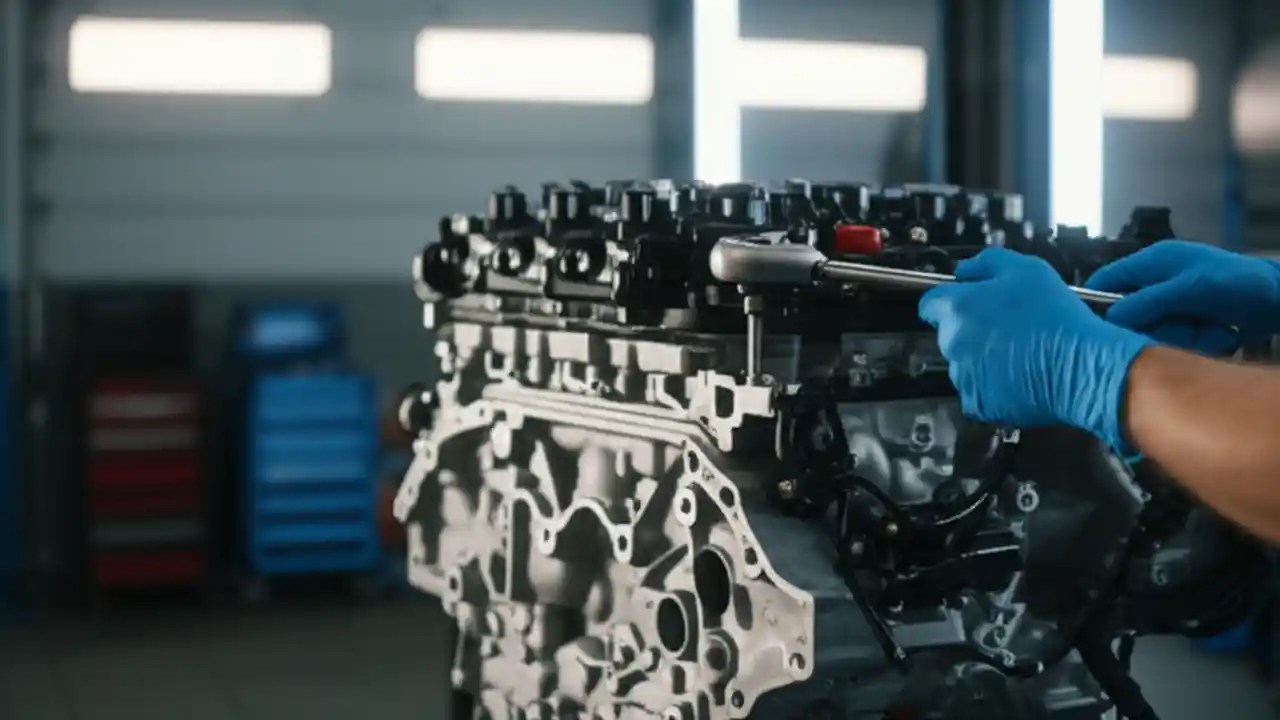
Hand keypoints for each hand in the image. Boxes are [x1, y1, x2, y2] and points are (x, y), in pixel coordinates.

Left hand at [919, 248, 1152, 451]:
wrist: (1078, 365)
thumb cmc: (1055, 316)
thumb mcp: (1025, 269)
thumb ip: (986, 264)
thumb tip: (962, 271)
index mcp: (957, 307)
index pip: (930, 303)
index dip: (949, 302)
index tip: (969, 305)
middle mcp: (952, 342)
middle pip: (949, 334)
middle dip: (971, 331)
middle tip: (1007, 330)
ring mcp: (962, 375)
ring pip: (963, 364)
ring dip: (981, 360)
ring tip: (1019, 355)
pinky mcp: (977, 403)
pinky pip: (978, 392)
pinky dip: (993, 387)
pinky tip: (1019, 377)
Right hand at [1086, 241, 1279, 350]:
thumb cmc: (1241, 283)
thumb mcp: (1192, 289)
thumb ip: (1148, 301)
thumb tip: (1112, 317)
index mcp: (1152, 261)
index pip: (1104, 281)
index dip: (1097, 304)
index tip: (1103, 331)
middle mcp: (1158, 281)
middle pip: (1130, 315)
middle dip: (1156, 328)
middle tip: (1184, 329)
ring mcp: (1175, 301)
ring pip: (1155, 331)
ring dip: (1182, 338)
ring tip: (1210, 332)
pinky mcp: (1190, 318)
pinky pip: (1177, 338)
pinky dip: (1197, 341)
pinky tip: (1218, 335)